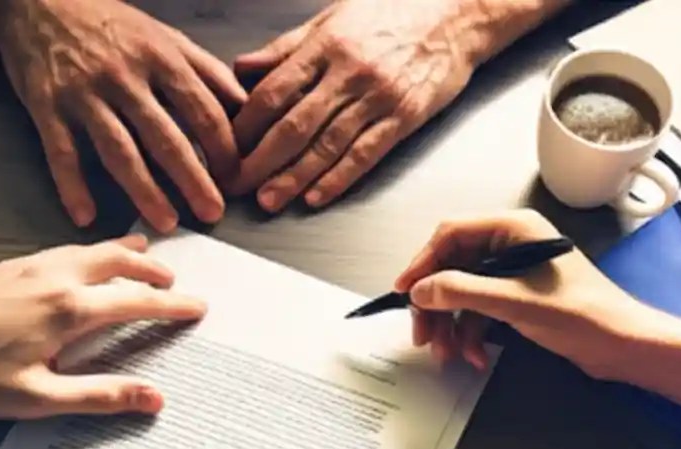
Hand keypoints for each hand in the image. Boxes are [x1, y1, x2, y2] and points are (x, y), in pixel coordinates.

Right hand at [0, 0, 244, 228]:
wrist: (38, 1)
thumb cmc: (110, 24)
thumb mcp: (165, 36)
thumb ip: (206, 71)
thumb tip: (245, 105)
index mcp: (161, 59)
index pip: (203, 110)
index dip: (224, 149)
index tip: (236, 179)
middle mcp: (125, 77)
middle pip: (166, 137)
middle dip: (193, 179)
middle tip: (212, 213)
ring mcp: (84, 93)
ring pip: (119, 150)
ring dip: (144, 191)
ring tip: (166, 222)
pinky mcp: (47, 106)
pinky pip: (62, 153)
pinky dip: (72, 186)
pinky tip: (86, 216)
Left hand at [0, 235, 205, 418]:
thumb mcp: (40, 399)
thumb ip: (101, 396)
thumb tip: (153, 399)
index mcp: (67, 310)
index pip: (135, 302)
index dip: (172, 305)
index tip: (197, 308)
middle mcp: (53, 278)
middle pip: (117, 261)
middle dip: (152, 268)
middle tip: (175, 282)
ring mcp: (28, 269)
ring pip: (89, 249)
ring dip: (122, 252)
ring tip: (144, 253)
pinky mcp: (8, 269)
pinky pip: (63, 250)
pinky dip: (90, 251)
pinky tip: (86, 261)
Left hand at [230, 0, 484, 211]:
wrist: (455, 13)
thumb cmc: (393, 11)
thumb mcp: (331, 18)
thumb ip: (286, 49)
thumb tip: (243, 69)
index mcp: (325, 46)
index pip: (273, 91)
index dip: (245, 125)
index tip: (224, 146)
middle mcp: (349, 72)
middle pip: (294, 124)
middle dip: (260, 160)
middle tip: (235, 184)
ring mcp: (378, 97)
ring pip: (327, 145)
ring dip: (294, 177)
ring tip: (269, 199)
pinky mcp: (404, 117)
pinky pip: (365, 153)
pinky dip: (338, 178)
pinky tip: (316, 195)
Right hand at [396, 209, 665, 377]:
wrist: (622, 344)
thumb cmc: (579, 313)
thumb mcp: (513, 302)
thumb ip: (462, 292)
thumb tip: (419, 290)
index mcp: (513, 228)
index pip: (451, 235)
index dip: (422, 262)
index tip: (403, 292)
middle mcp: (511, 243)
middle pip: (453, 267)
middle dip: (436, 304)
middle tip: (421, 335)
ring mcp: (515, 271)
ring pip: (464, 292)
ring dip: (452, 325)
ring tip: (446, 355)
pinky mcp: (519, 297)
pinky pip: (481, 309)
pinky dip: (473, 333)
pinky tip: (474, 357)